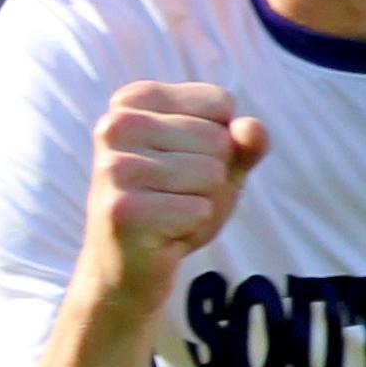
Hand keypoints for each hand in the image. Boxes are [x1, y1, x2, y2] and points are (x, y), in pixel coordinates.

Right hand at [82, 81, 265, 321]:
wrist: (129, 265)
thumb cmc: (173, 204)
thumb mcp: (217, 165)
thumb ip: (243, 143)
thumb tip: (252, 128)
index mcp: (132, 101)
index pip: (220, 103)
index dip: (219, 140)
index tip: (180, 162)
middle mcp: (115, 126)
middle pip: (217, 138)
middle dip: (211, 175)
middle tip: (173, 195)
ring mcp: (114, 168)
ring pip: (209, 173)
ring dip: (201, 202)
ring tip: (167, 213)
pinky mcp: (122, 210)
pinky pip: (197, 210)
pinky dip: (191, 227)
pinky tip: (161, 234)